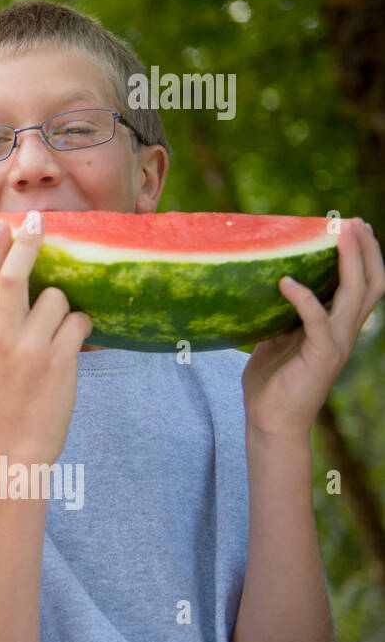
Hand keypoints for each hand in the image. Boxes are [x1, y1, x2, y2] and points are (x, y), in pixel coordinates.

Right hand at [0, 216, 90, 465]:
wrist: (15, 445)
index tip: (3, 225)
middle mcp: (3, 337)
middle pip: (13, 277)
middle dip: (27, 244)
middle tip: (38, 220)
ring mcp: (31, 348)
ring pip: (56, 299)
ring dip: (65, 307)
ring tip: (60, 331)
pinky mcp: (60, 361)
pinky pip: (79, 323)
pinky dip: (82, 327)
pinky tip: (76, 344)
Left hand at [243, 218, 384, 440]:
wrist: (270, 419)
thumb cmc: (272, 380)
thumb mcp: (278, 336)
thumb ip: (284, 314)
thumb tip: (271, 283)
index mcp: (338, 326)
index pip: (362, 285)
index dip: (363, 256)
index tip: (354, 227)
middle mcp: (345, 332)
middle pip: (370, 283)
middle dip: (366, 250)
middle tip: (355, 222)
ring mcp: (336, 343)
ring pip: (354, 294)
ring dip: (349, 262)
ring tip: (339, 235)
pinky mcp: (320, 355)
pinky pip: (316, 320)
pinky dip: (303, 298)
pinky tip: (286, 281)